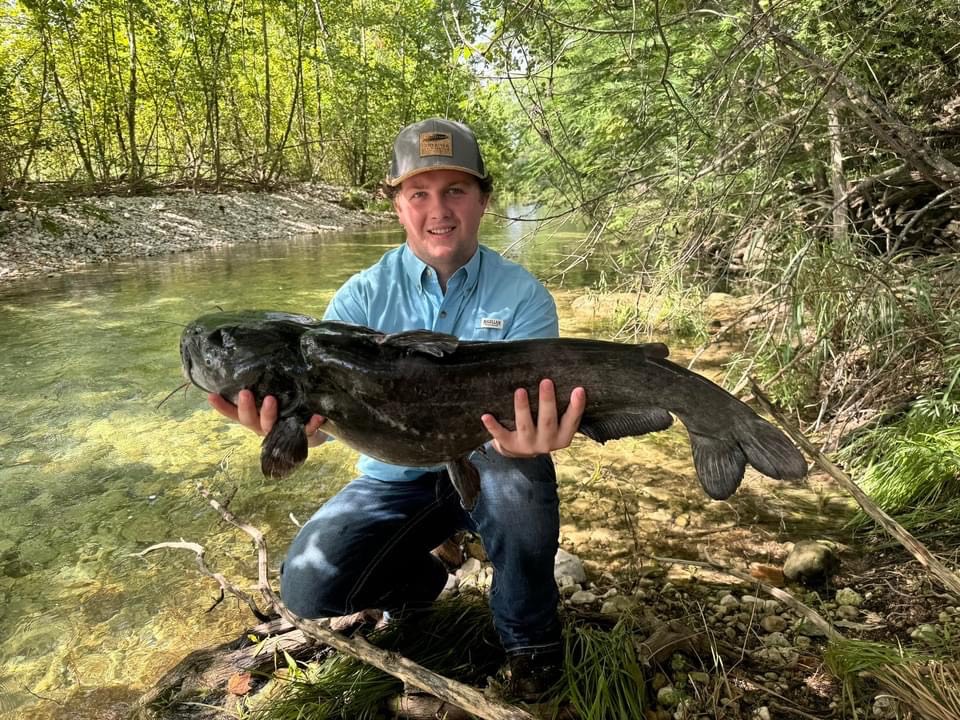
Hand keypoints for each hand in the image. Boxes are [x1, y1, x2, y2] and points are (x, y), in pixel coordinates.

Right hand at [207, 390, 328, 446]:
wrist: (307, 432)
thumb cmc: (282, 410)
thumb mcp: (266, 399)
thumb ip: (259, 387)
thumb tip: (248, 357)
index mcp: (253, 418)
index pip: (233, 414)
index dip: (221, 407)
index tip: (211, 395)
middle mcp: (263, 426)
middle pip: (250, 420)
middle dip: (247, 407)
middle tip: (245, 392)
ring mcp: (280, 432)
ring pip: (271, 426)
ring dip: (269, 413)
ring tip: (271, 400)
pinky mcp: (301, 435)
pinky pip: (306, 430)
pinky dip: (312, 423)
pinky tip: (318, 415)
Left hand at [481, 379, 585, 457]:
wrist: (521, 450)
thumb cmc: (542, 428)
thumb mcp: (556, 423)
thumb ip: (562, 407)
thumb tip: (567, 375)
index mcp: (562, 437)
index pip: (572, 420)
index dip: (576, 406)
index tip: (579, 389)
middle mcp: (547, 443)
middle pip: (548, 421)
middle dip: (547, 401)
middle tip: (546, 381)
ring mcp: (528, 445)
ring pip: (525, 426)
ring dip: (522, 408)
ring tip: (520, 391)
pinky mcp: (510, 445)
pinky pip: (501, 435)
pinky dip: (493, 426)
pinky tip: (486, 416)